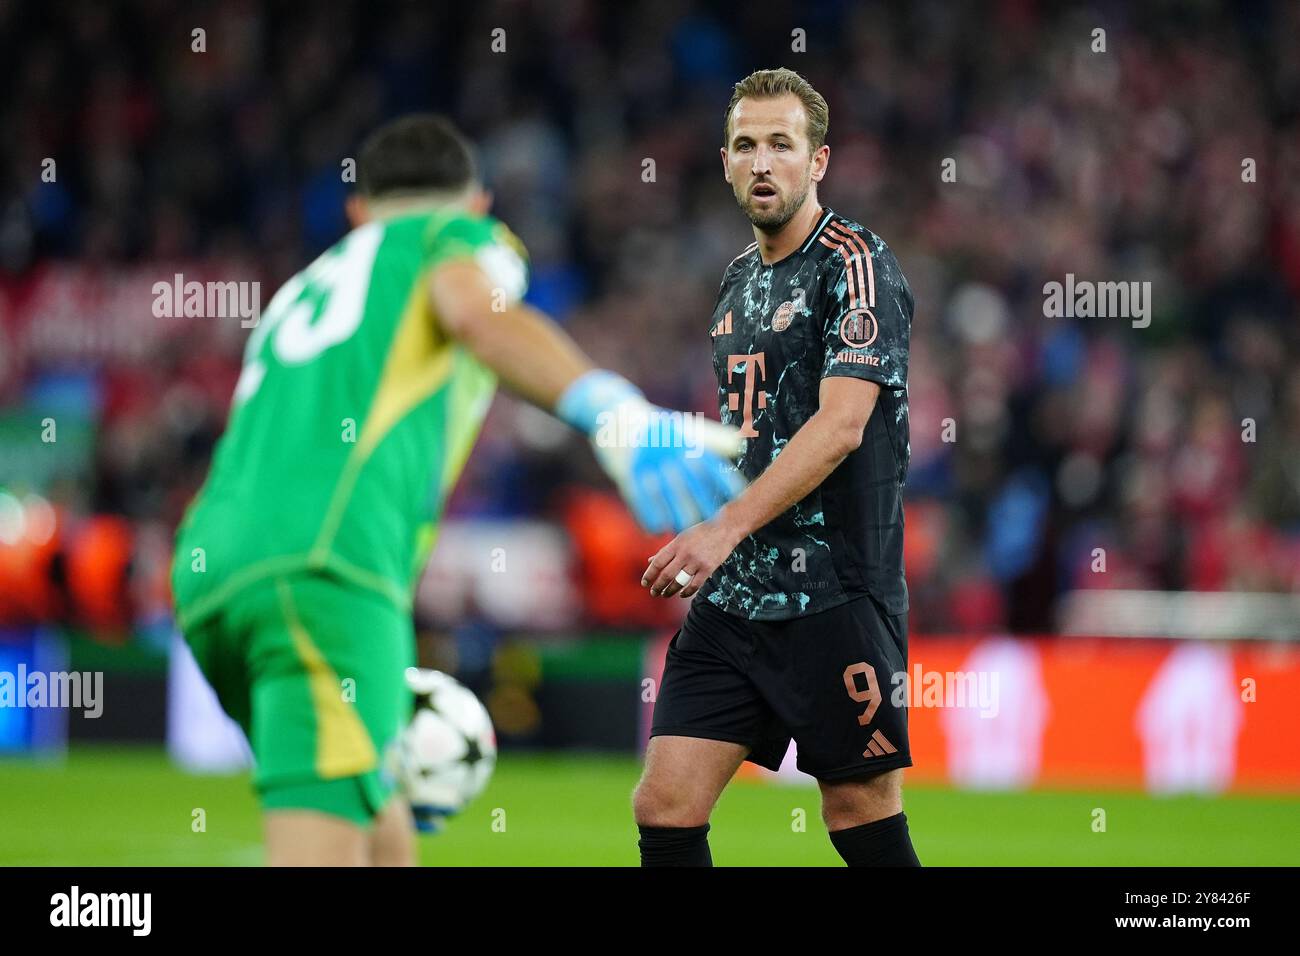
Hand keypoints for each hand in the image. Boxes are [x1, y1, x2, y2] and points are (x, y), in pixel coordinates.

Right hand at [556, 370, 746, 533]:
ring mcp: (645, 460)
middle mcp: (666, 448)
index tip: (738, 496)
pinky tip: (656, 529)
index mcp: (683, 437)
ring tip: (685, 528)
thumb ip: (711, 437)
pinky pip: (638, 498)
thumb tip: (739, 444)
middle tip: (715, 520)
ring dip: (675, 513)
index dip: (725, 480)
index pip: (709, 461)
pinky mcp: (625, 472)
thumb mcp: (683, 426)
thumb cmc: (657, 428)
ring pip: (664, 493)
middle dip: (703, 501)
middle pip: (688, 480)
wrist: (614, 415)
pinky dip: (647, 515)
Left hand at [642, 514, 744, 598]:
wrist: (725, 529)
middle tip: (653, 593)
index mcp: (676, 544)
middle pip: (666, 574)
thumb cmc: (701, 533)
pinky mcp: (708, 568)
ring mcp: (697, 561)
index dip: (649, 574)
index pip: (658, 562)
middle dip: (657, 586)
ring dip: (670, 591)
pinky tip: (681, 594)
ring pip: (679, 581)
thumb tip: (650, 561)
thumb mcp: (681, 537)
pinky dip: (686, 592)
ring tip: (665, 595)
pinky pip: (695, 585)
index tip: (644, 583)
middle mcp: (685, 553)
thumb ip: (666, 550)